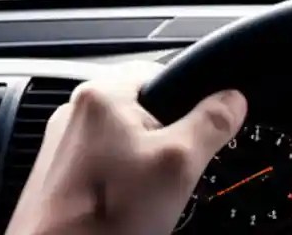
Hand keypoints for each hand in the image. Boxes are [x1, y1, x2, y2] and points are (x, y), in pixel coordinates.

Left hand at [6, 62, 245, 234]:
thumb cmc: (102, 221)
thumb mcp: (180, 165)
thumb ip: (211, 123)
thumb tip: (232, 100)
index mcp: (103, 94)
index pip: (165, 72)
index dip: (191, 104)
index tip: (195, 137)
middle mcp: (75, 112)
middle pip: (146, 111)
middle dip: (166, 142)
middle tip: (167, 176)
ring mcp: (63, 145)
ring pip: (126, 142)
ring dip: (143, 165)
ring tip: (142, 198)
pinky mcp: (59, 175)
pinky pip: (105, 165)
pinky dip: (121, 182)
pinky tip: (124, 208)